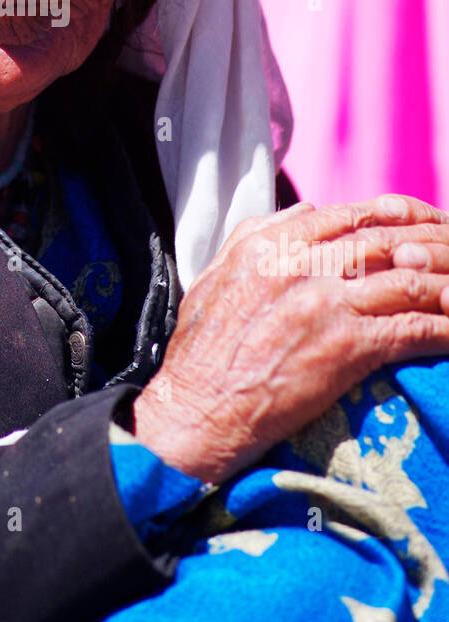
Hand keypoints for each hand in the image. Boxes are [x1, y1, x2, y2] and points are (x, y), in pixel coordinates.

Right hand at [132, 193, 448, 483]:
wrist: (197, 412)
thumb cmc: (200, 352)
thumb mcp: (216, 275)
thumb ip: (257, 233)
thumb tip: (306, 210)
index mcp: (267, 246)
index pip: (342, 216)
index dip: (384, 215)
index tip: (410, 221)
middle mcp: (299, 267)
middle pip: (383, 240)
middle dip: (426, 242)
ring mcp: (325, 305)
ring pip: (407, 278)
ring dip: (445, 283)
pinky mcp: (346, 347)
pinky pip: (411, 327)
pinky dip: (442, 326)